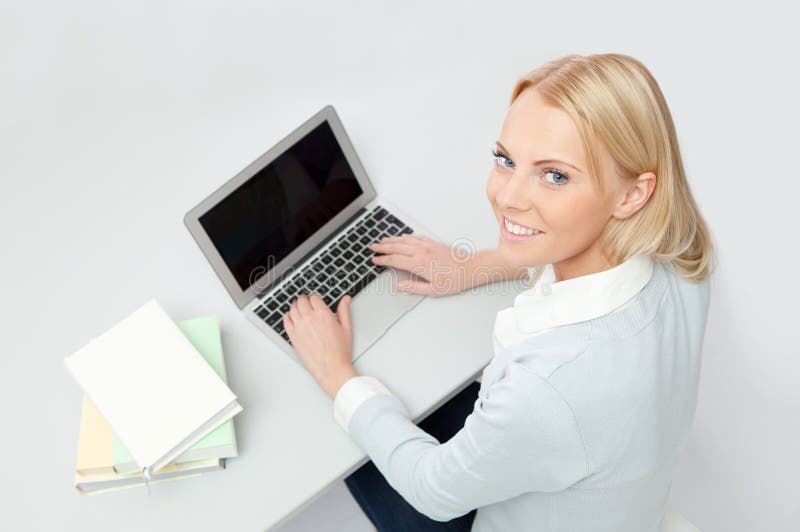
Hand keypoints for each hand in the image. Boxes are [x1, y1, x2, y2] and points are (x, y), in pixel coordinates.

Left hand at [283, 293, 357, 397]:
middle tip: (305, 300)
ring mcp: (299, 328)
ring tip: (297, 306)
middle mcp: (309, 319)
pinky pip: (286, 321)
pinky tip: (289, 316)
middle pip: (301, 301)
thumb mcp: (346, 328)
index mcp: (323, 314)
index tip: (315, 300)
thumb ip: (344, 311)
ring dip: (295, 305)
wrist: (331, 368)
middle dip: (304, 299)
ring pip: (292, 309)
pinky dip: (287, 316)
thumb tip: (345, 299)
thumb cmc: (340, 352)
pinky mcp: (293, 337)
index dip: (314, 297)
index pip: (314, 298)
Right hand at [369, 235, 525, 295]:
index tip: (375, 260)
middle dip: (383, 247)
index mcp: (419, 264)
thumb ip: (414, 287)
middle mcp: (421, 252)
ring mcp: (427, 245)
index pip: (395, 260)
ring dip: (392, 240)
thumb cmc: (455, 280)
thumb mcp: (433, 290)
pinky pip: (415, 237)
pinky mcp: (433, 243)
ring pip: (404, 240)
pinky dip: (405, 237)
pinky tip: (402, 237)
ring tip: (382, 240)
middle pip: (397, 247)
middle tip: (373, 247)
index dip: (383, 260)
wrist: (472, 267)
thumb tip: (399, 286)